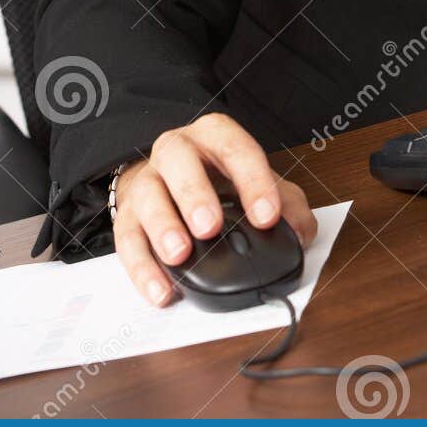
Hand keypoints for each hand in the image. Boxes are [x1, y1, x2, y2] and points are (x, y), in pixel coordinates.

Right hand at [112, 112, 317, 307]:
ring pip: (147, 195)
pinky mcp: (126, 216)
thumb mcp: (257, 182)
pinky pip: (127, 240)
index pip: (234, 147)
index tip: (267, 216)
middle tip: (210, 227)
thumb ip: (286, 203)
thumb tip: (300, 232)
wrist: (170, 179)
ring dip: (163, 226)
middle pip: (179, 160)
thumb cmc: (220, 180)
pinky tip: (162, 290)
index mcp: (214, 136)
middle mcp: (176, 151)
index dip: (252, 180)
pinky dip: (143, 268)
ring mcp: (147, 181)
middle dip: (195, 194)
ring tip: (180, 255)